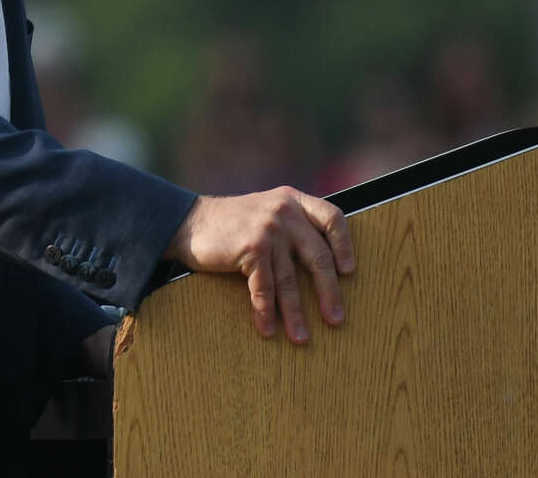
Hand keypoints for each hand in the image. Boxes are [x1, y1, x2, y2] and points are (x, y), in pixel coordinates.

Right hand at [164, 188, 353, 344]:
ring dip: (295, 313)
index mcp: (293, 200)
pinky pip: (264, 287)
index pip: (332, 217)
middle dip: (328, 292)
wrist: (189, 222)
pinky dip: (266, 312)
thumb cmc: (230, 224)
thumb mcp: (266, 211)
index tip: (348, 271)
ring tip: (301, 338)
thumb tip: (324, 265)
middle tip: (335, 319)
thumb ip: (292, 225)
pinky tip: (267, 329)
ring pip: (290, 279)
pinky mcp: (252, 246)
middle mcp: (285, 210)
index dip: (344, 246)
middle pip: (318, 256)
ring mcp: (268, 228)